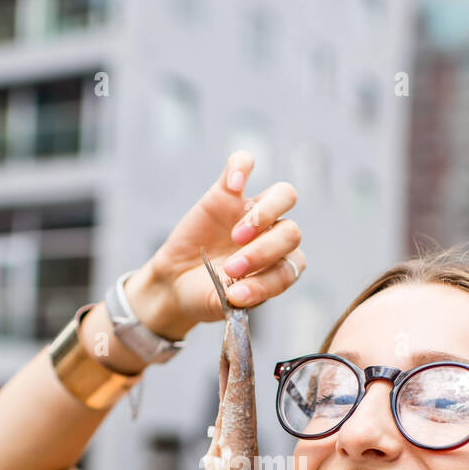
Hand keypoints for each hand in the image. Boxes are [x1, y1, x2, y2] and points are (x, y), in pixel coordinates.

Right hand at [123, 150, 305, 339]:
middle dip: (263, 252)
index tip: (235, 296)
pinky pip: (243, 164)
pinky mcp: (227, 192)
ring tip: (237, 235)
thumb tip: (238, 294)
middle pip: (291, 232)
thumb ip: (233, 301)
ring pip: (284, 195)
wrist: (177, 283)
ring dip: (265, 215)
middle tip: (232, 268)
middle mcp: (274, 236)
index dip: (267, 283)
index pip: (291, 267)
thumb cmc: (205, 295)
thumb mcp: (218, 305)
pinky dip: (242, 167)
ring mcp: (253, 211)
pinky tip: (234, 183)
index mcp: (280, 266)